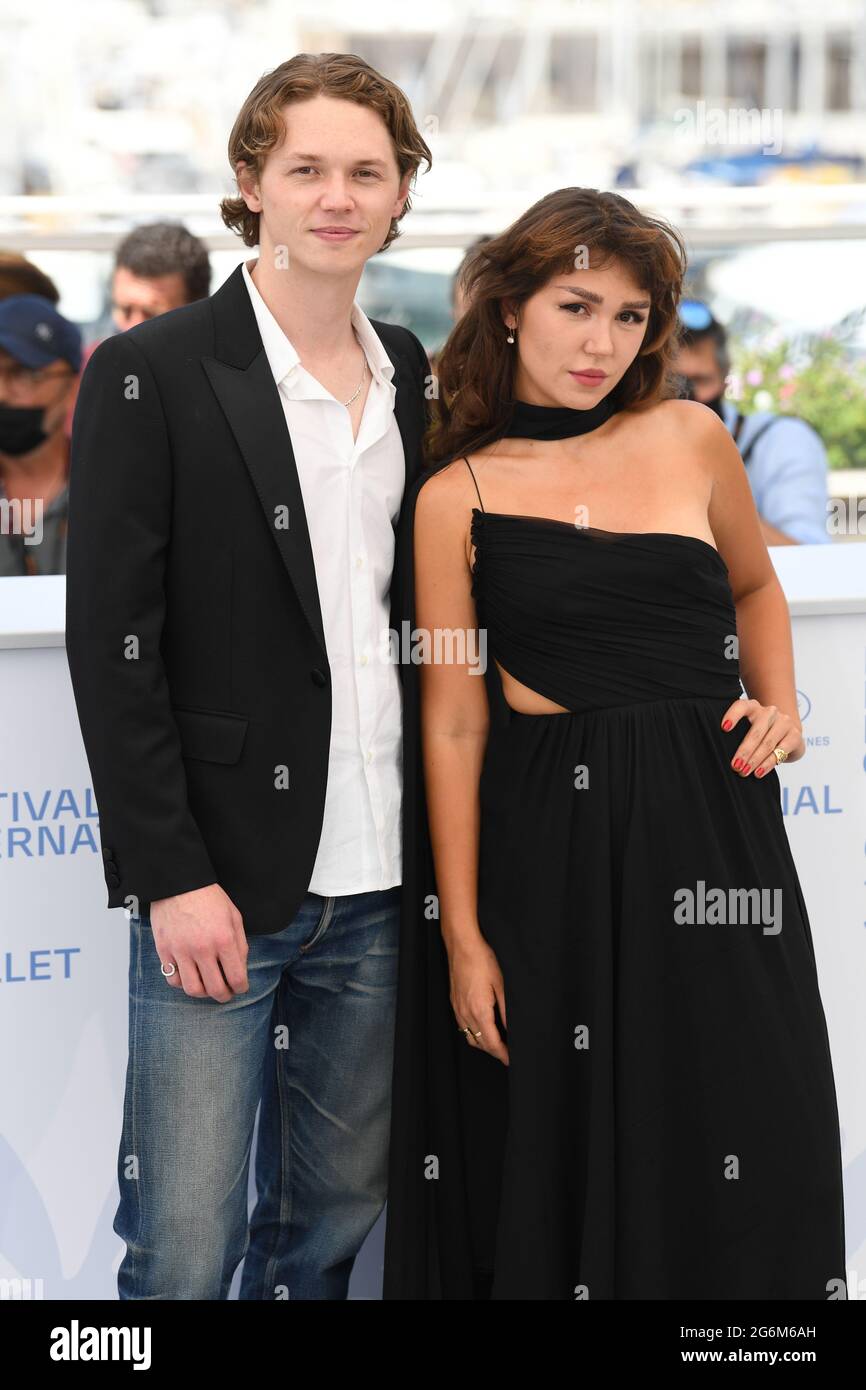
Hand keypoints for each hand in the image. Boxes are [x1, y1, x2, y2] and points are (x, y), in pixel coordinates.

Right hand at [149, 882, 248, 1001]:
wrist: (179, 883)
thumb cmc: (209, 898)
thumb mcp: (234, 916)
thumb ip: (240, 944)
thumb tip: (240, 968)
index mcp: (224, 939)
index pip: (236, 978)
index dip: (241, 987)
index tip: (240, 987)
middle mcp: (203, 949)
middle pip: (215, 989)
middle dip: (224, 996)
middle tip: (226, 993)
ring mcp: (181, 951)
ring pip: (193, 989)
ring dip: (203, 993)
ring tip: (207, 986)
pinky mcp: (164, 950)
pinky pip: (173, 979)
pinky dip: (183, 983)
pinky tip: (190, 975)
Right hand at [447, 935, 508, 1065]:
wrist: (462, 946)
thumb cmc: (482, 960)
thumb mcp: (502, 985)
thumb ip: (506, 1011)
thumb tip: (512, 1030)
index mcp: (479, 1011)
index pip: (492, 1043)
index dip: (502, 1054)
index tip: (511, 1060)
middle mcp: (466, 1013)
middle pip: (480, 1043)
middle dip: (494, 1051)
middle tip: (507, 1054)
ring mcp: (458, 1009)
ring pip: (470, 1037)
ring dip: (483, 1044)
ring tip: (497, 1043)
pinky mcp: (454, 1003)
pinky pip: (463, 1026)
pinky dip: (474, 1033)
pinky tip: (483, 1027)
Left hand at [721, 698, 804, 778]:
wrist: (788, 733)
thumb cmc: (760, 733)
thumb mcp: (747, 729)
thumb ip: (736, 735)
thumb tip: (720, 754)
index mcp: (752, 707)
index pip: (741, 706)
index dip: (733, 716)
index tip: (724, 728)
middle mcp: (769, 712)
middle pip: (755, 732)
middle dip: (744, 751)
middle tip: (735, 766)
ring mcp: (784, 722)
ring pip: (767, 743)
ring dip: (755, 760)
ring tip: (744, 772)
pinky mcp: (795, 735)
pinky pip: (780, 751)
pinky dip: (768, 764)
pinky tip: (759, 773)